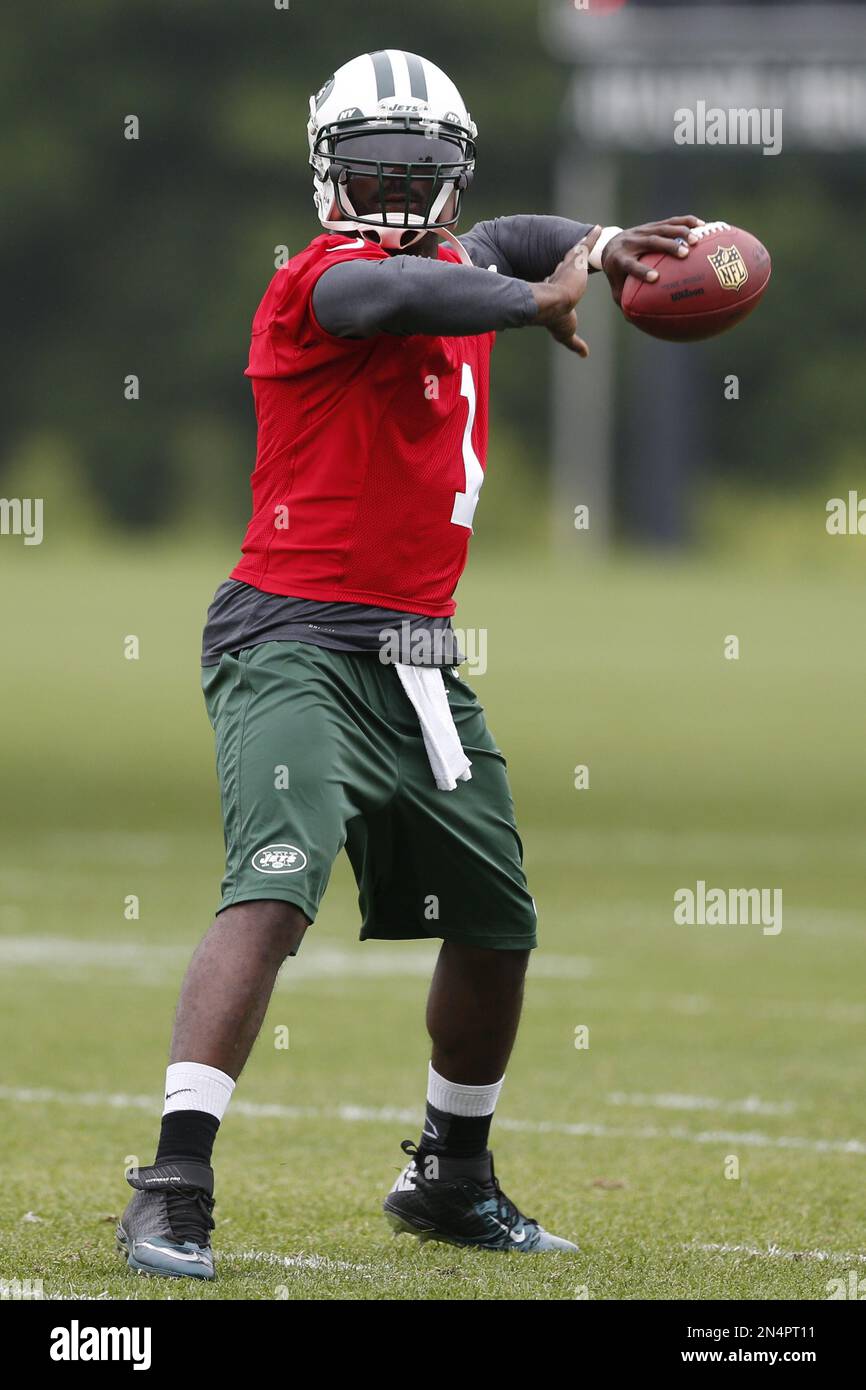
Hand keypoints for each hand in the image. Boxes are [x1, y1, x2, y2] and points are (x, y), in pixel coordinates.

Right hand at [531, 224, 601, 356]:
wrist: (553, 304)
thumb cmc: (557, 319)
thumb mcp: (568, 334)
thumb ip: (576, 343)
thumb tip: (585, 355)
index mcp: (557, 290)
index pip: (562, 283)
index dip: (565, 279)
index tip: (569, 277)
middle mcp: (560, 275)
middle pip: (569, 265)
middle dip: (574, 259)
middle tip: (579, 252)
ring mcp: (567, 266)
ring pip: (578, 252)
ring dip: (585, 244)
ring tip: (594, 234)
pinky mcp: (575, 258)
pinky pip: (585, 243)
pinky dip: (591, 235)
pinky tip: (599, 227)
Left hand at [601, 215, 704, 304]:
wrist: (610, 244)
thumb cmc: (617, 274)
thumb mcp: (617, 289)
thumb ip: (626, 303)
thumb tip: (638, 323)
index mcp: (620, 259)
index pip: (630, 265)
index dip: (642, 271)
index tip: (655, 278)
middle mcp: (631, 242)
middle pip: (651, 241)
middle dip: (668, 246)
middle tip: (685, 255)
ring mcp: (643, 230)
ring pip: (663, 228)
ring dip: (681, 232)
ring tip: (698, 241)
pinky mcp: (653, 224)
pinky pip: (671, 221)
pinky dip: (687, 222)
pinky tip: (704, 226)